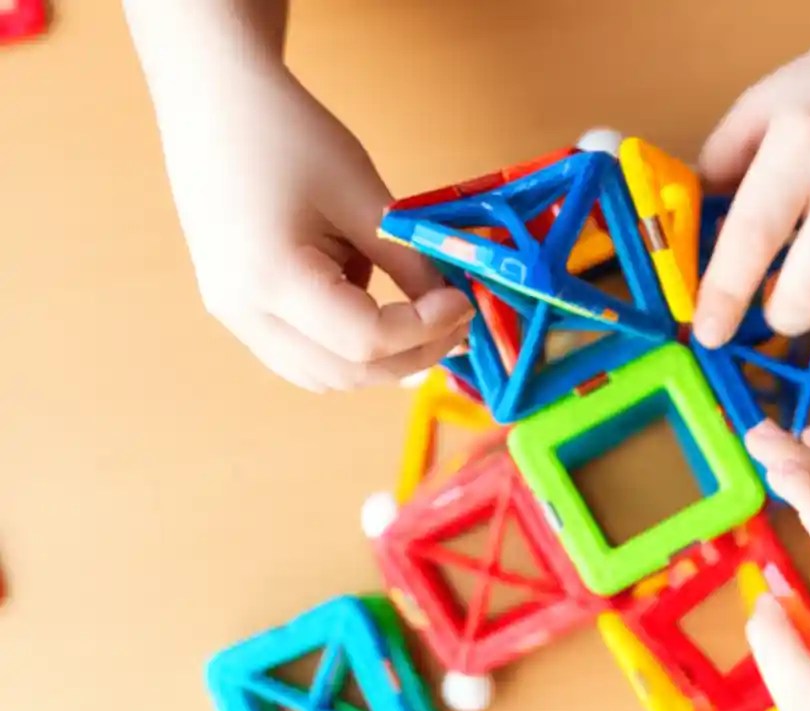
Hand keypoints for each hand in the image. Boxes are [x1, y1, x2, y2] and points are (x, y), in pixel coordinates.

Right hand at [150, 65, 471, 391]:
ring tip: (423, 320)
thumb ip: (408, 260)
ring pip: (322, 376)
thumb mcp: (363, 196)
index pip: (365, 340)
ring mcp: (233, 315)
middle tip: (457, 322)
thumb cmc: (287, 135)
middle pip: (345, 373)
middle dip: (412, 355)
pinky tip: (375, 305)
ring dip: (379, 360)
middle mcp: (243, 312)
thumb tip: (452, 306)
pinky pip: (301, 354)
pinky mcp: (237, 308)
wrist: (213, 102)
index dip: (426, 330)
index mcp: (271, 279)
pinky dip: (347, 348)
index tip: (463, 301)